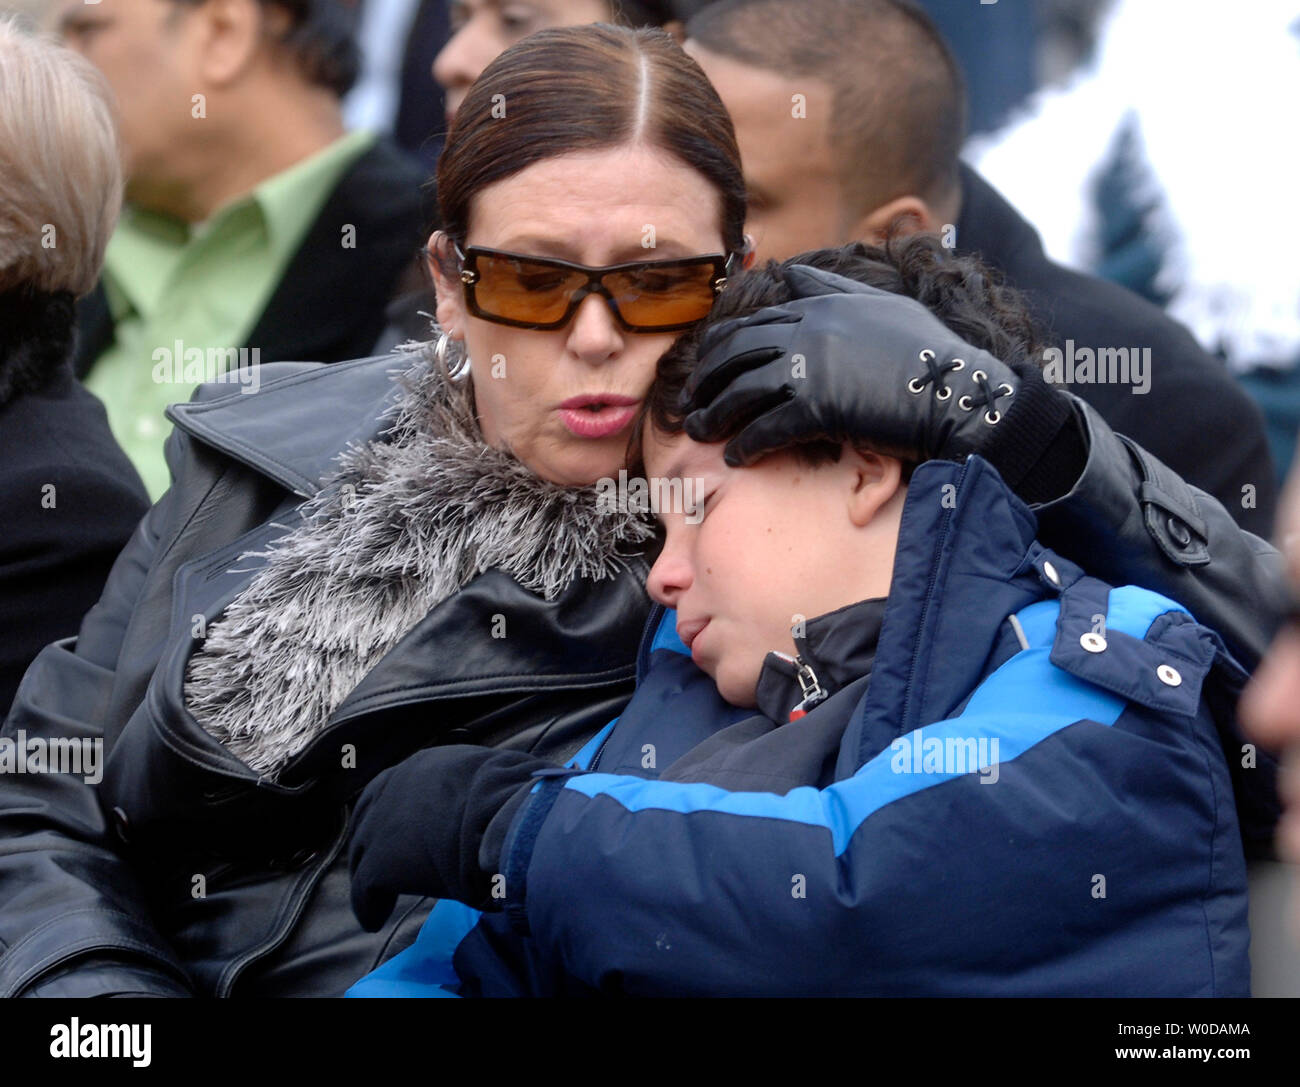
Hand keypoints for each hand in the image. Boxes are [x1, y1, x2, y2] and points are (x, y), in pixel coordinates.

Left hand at [348, 745, 543, 929]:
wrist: (510, 819)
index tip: (399, 829)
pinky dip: (369, 904)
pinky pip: (364, 888)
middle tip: (379, 860)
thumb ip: (483, 785)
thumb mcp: (496, 779)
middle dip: (372, 837)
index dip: (393, 810)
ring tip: (378, 893)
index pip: (394, 785)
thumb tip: (506, 789)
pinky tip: (375, 919)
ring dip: (369, 870)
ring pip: (362, 850)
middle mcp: (397, 786)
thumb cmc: (517, 800)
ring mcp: (383, 823)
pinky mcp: (380, 862)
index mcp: (427, 765)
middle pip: (369, 814)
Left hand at [682, 265, 1055, 472]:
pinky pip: (767, 429)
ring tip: (700, 432)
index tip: (704, 365)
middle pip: (735, 355)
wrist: (956, 391)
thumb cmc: (926, 352)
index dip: (718, 346)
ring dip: (714, 415)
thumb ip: (829, 286)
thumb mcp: (878, 303)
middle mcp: (809, 331)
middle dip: (705, 379)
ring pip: (741, 392)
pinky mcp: (821, 408)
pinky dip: (746, 446)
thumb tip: (788, 271)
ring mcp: (813, 368)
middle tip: (690, 402)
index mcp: (820, 305)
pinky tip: (736, 458)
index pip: (751, 322)